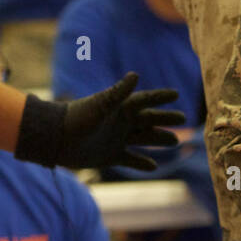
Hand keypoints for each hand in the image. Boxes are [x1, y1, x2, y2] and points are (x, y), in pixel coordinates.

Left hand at [60, 72, 182, 169]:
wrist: (57, 140)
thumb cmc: (77, 118)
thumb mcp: (100, 105)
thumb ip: (118, 92)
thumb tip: (136, 75)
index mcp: (120, 108)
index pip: (145, 100)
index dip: (160, 97)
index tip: (176, 93)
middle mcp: (120, 123)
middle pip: (149, 120)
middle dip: (165, 120)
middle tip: (183, 119)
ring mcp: (117, 140)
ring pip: (144, 139)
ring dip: (159, 139)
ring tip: (175, 141)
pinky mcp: (110, 156)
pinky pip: (130, 159)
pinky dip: (141, 163)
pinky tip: (153, 166)